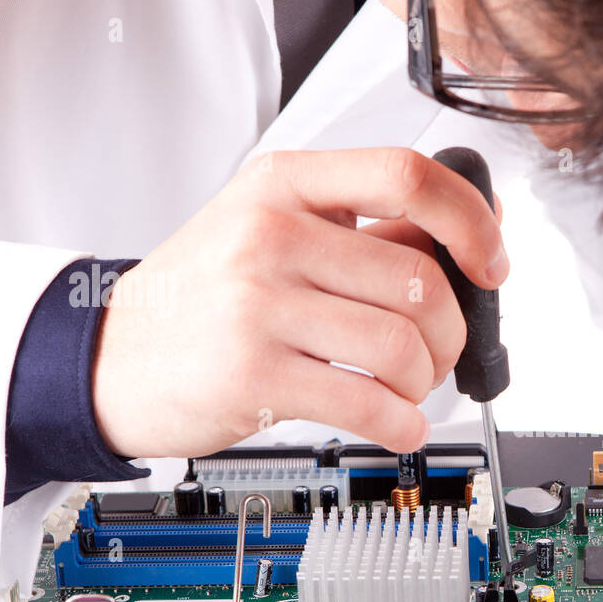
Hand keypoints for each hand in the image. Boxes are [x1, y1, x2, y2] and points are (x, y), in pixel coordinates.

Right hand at [92, 148, 507, 457]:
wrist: (110, 358)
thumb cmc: (201, 297)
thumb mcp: (270, 232)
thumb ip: (365, 230)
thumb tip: (469, 235)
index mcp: (285, 185)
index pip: (407, 177)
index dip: (471, 221)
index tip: (491, 263)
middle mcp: (270, 233)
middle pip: (420, 280)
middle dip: (451, 333)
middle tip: (439, 353)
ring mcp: (257, 303)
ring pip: (402, 346)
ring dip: (425, 383)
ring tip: (406, 390)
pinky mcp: (253, 375)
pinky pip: (368, 403)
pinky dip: (403, 424)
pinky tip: (397, 424)